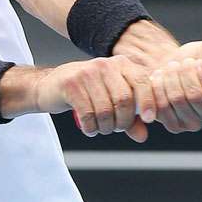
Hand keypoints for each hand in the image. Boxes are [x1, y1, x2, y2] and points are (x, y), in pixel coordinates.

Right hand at [33, 56, 155, 142]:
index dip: (149, 102)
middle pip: (124, 100)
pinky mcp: (70, 85)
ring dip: (106, 127)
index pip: (142, 81)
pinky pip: (88, 115)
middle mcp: (104, 65)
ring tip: (101, 128)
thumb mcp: (112, 102)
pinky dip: (91, 128)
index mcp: (120, 64)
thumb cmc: (87, 93)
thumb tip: (142, 136)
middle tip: (116, 128)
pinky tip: (90, 128)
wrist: (51, 86)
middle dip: (123, 122)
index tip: (150, 120)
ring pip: (105, 110)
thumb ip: (130, 118)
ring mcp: (86, 73)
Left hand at [147, 38, 201, 133]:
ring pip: (177, 99)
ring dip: (171, 77)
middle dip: (186, 73)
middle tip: (185, 62)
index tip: (200, 64)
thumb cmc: (200, 60)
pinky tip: (161, 77)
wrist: (176, 68)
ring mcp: (194, 125)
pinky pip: (162, 107)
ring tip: (173, 67)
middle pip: (196, 97)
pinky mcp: (175, 126)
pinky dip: (158, 87)